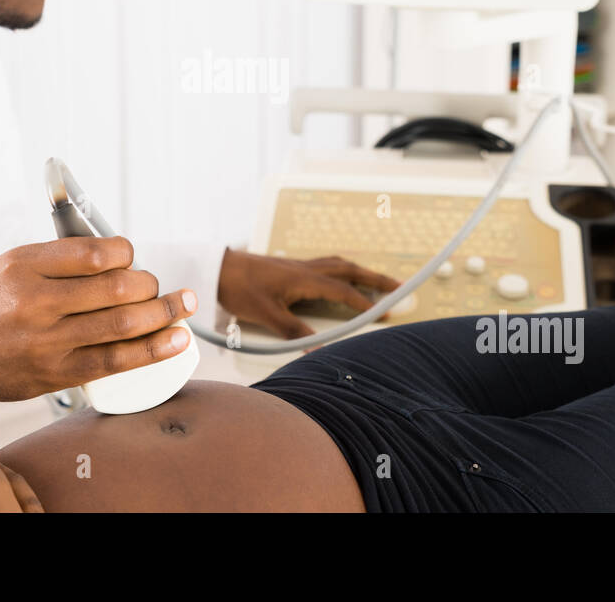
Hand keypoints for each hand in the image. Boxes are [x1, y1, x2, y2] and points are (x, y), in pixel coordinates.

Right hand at [0, 236, 195, 423]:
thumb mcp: (12, 263)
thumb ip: (60, 257)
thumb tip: (117, 255)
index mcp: (25, 266)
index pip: (95, 252)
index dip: (126, 252)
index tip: (131, 257)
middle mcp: (36, 302)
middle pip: (117, 287)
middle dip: (150, 285)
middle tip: (157, 286)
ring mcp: (47, 342)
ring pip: (122, 324)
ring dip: (163, 314)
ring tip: (184, 307)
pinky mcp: (55, 374)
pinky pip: (113, 362)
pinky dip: (151, 351)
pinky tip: (175, 341)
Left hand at [217, 249, 402, 338]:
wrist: (216, 268)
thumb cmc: (238, 287)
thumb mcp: (266, 315)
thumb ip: (294, 333)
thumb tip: (319, 351)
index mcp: (304, 279)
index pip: (343, 291)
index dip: (366, 302)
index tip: (386, 312)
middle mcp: (305, 268)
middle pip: (349, 270)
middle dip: (375, 279)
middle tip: (398, 286)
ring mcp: (297, 265)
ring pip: (337, 264)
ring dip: (359, 271)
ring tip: (375, 280)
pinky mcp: (288, 267)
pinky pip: (324, 264)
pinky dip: (340, 269)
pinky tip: (337, 277)